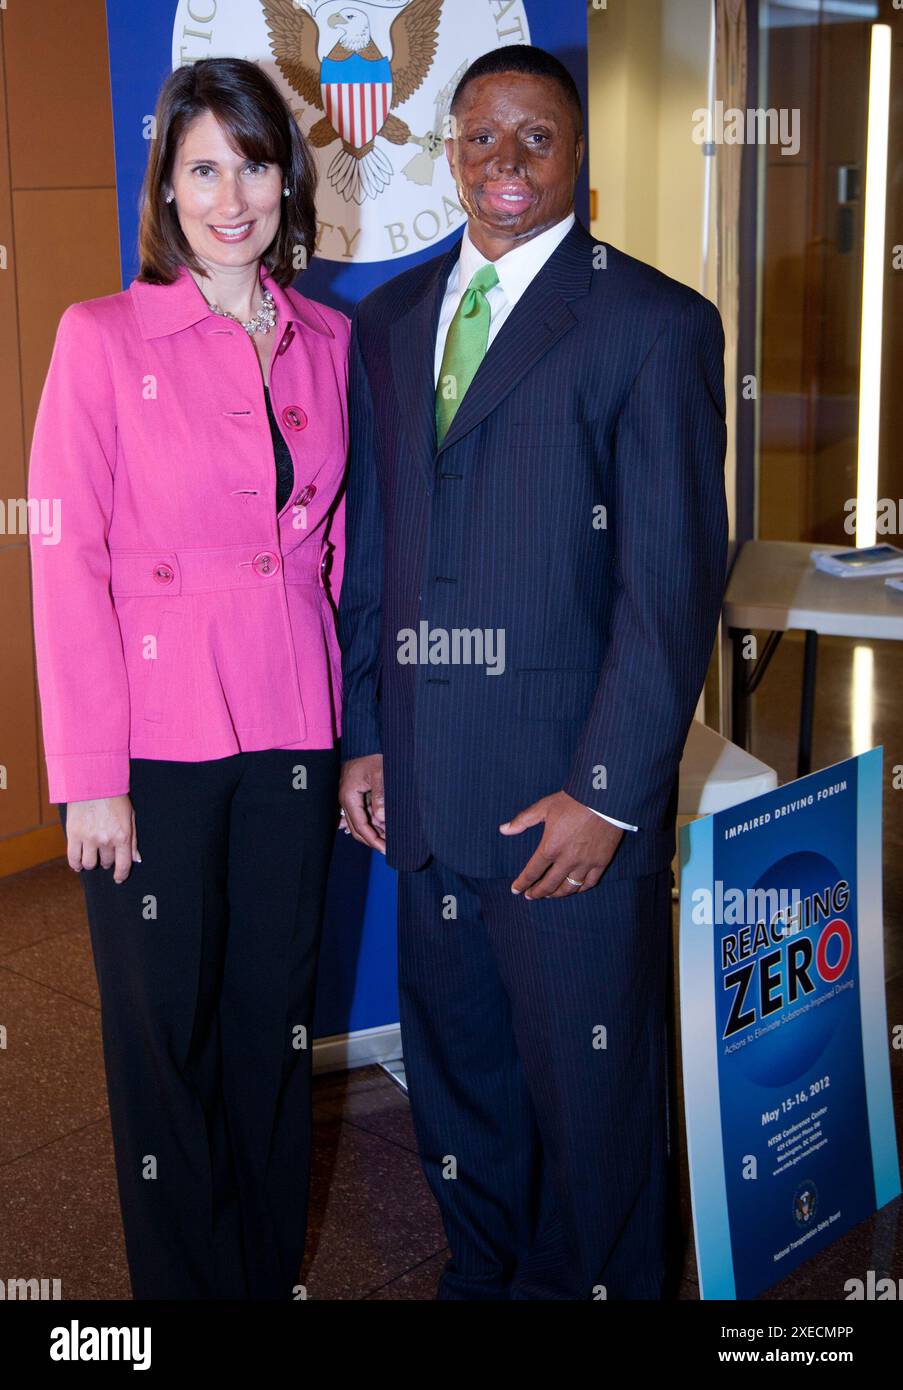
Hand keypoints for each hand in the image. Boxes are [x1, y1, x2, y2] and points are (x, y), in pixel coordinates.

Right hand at [64, 795, 139, 883]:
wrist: (94, 782)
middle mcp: (106, 840)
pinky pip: (73, 858)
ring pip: (89, 863)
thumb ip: (133, 840)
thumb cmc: (115, 799)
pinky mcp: (74, 834)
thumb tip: (136, 860)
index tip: (118, 879)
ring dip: (92, 863)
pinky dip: (76, 864)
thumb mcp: (130, 817)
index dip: (121, 875)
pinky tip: (78, 864)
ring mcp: (89, 838)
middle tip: (105, 854)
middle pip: (106, 862)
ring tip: (92, 858)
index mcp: (123, 836)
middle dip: (107, 861)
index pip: (123, 865)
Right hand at [339, 755, 385, 853]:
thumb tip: (381, 818)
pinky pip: (361, 813)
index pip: (360, 826)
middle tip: (389, 849)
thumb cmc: (372, 755)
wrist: (366, 741)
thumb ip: (380, 796)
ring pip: (359, 822)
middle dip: (372, 840)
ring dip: (373, 832)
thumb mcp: (379, 773)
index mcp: (348, 796)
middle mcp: (345, 799)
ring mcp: (349, 797)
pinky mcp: (355, 794)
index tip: (386, 849)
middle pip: (356, 828)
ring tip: (390, 839)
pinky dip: (372, 822)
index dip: (373, 840)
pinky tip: (383, 827)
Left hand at [500, 790, 622, 898]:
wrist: (604, 798)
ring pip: (569, 888)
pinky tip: (573, 889)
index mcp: (551, 847)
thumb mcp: (544, 807)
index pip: (532, 872)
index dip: (522, 883)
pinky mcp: (602, 862)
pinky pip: (589, 883)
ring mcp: (586, 863)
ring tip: (549, 895)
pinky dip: (579, 889)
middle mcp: (567, 859)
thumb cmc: (572, 801)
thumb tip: (503, 830)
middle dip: (537, 893)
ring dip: (557, 894)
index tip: (515, 889)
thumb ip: (523, 820)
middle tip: (530, 896)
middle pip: (549, 885)